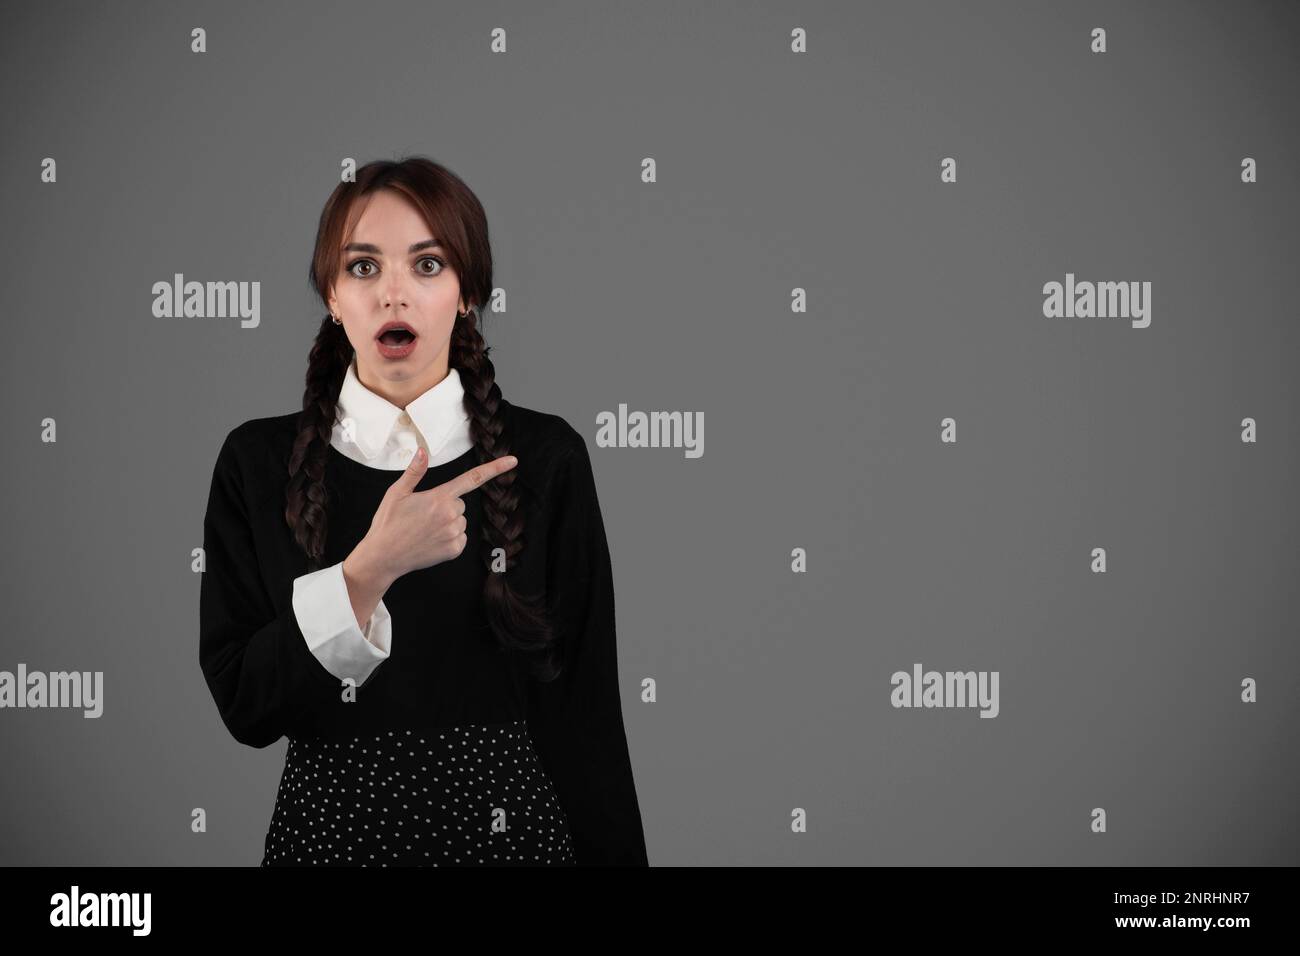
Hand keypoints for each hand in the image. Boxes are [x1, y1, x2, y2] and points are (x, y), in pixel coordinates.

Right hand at [361, 447, 518, 582]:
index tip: (513, 461)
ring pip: (460, 521)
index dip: (495, 468)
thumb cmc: (388, 523)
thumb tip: (423, 451)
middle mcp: (450, 515)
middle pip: (460, 504)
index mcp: (439, 497)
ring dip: (448, 523)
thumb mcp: (397, 493)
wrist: (383, 556)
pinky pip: (460, 538)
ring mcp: (454, 534)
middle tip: (423, 516)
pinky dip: (449, 539)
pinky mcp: (454, 550)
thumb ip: (414, 471)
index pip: (472, 478)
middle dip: (446, 507)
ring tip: (424, 530)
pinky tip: (431, 541)